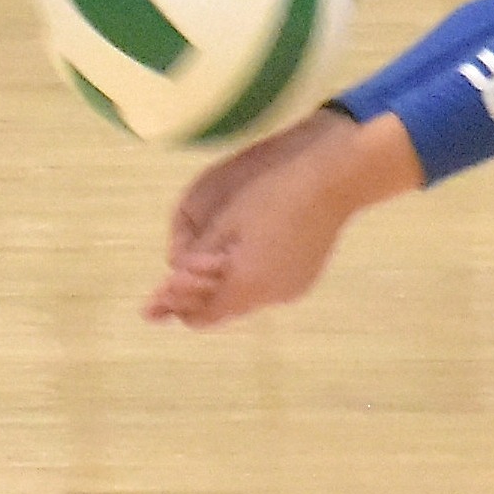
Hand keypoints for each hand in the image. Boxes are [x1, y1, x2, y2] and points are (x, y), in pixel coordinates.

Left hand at [144, 111, 419, 328]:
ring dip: (227, 278)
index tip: (165, 281)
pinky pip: (267, 284)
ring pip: (245, 294)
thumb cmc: (272, 193)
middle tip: (191, 258)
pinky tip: (251, 244)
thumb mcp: (221, 225)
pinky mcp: (306, 275)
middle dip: (202, 287)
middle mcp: (271, 297)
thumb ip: (190, 265)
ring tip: (222, 246)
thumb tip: (157, 304)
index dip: (178, 303)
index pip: (200, 317)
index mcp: (248, 287)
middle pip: (223, 307)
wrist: (335, 176)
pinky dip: (251, 272)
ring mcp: (293, 287)